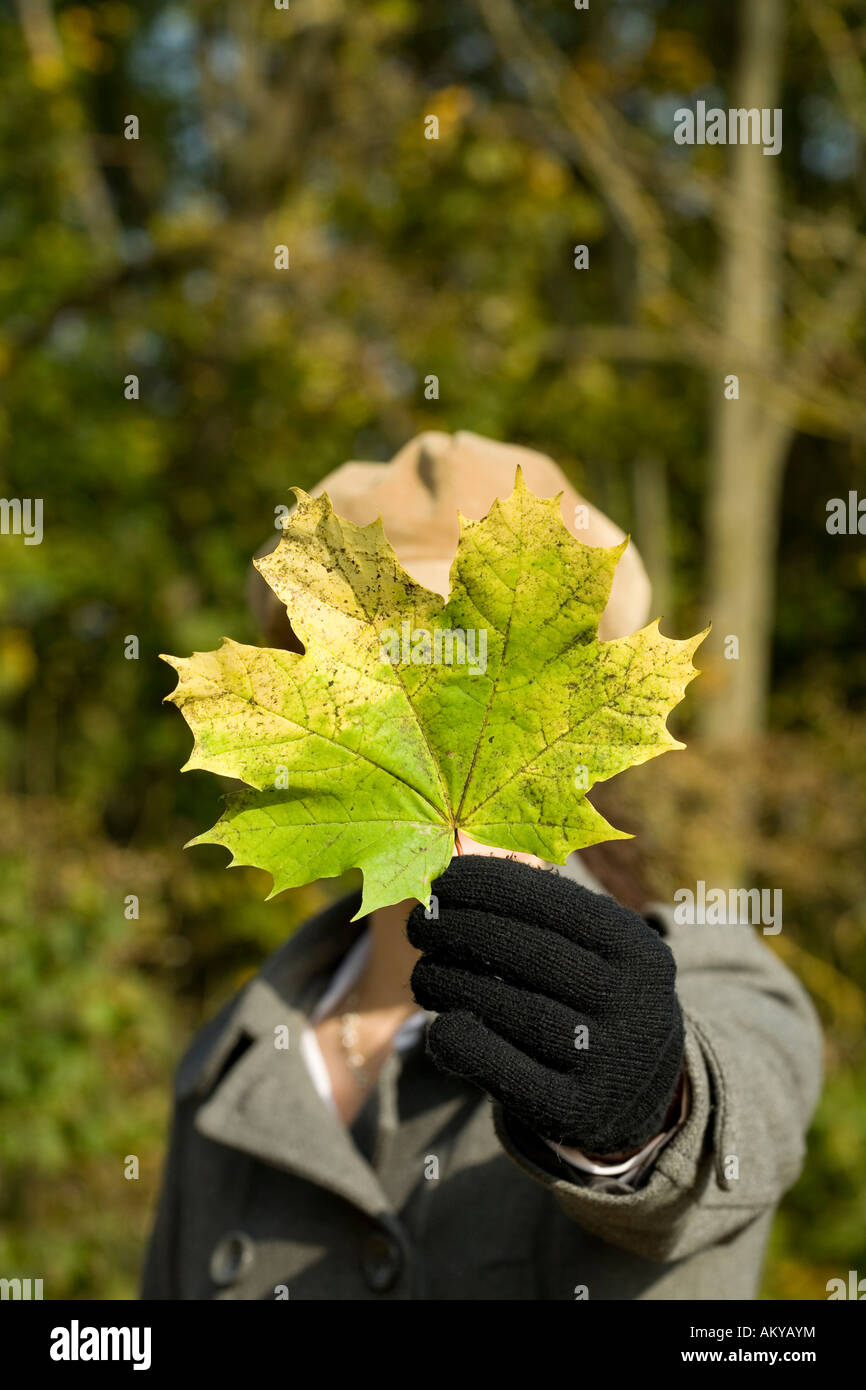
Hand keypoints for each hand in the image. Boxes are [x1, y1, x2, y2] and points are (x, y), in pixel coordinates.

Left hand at [407, 854, 684, 1155]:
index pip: (547, 900)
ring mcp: (607, 1062)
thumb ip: (544, 912)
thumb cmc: (594, 999)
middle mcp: (633, 1003)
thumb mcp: (597, 951)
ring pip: (501, 1006)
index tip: (438, 878)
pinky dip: (455, 1038)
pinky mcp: (574, 1112)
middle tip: (418, 924)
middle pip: (519, 950)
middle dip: (455, 928)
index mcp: (636, 947)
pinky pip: (493, 1067)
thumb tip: (459, 862)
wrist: (640, 1097)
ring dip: (445, 981)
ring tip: (424, 975)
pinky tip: (440, 1024)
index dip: (483, 884)